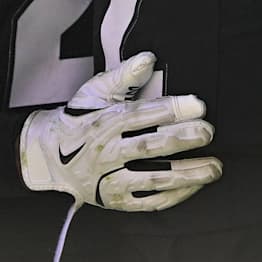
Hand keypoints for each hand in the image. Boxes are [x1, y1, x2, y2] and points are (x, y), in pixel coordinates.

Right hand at [18, 52, 220, 211]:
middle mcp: (107, 152)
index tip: (197, 105)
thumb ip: (123, 75)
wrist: (48, 157)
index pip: (140, 115)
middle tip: (207, 132)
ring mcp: (110, 179)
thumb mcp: (93, 92)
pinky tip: (194, 186)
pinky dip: (173, 196)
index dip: (170, 110)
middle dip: (181, 140)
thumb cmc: (78, 121)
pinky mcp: (116, 199)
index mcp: (104, 122)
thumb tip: (148, 59)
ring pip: (152, 178)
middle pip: (148, 147)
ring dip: (186, 174)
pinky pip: (148, 202)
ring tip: (213, 167)